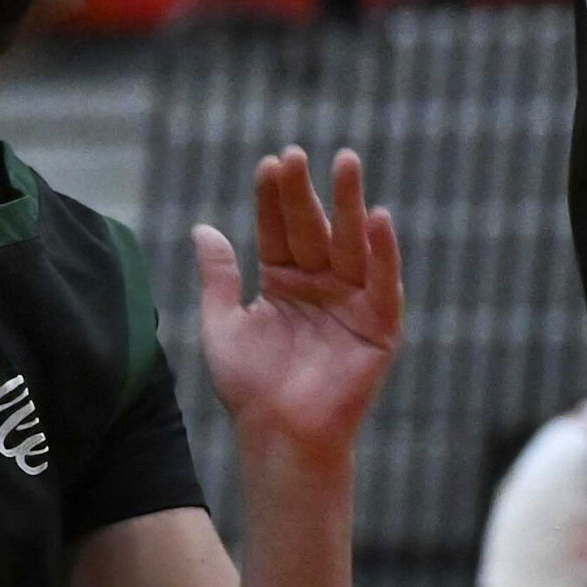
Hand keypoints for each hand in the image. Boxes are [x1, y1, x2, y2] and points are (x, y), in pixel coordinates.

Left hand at [193, 146, 401, 473]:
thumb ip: (218, 276)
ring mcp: (350, 304)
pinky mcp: (378, 328)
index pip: (278, 229)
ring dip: (350, 205)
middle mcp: (319, 286)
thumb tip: (202, 227)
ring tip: (345, 163)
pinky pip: (383, 284)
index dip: (273, 199)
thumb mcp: (222, 323)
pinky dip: (384, 252)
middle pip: (313, 229)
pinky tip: (379, 217)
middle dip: (306, 191)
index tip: (269, 163)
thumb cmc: (249, 388)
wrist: (276, 434)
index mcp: (282, 283)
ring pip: (350, 244)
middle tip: (299, 152)